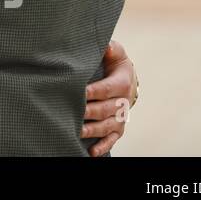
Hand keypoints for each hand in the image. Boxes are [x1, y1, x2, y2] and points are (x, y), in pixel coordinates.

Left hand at [82, 39, 137, 155]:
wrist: (127, 78)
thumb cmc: (115, 63)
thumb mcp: (115, 52)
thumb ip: (110, 49)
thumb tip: (106, 47)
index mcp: (122, 83)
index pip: (106, 89)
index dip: (92, 92)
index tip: (79, 92)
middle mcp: (123, 103)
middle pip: (105, 110)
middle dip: (89, 112)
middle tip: (73, 113)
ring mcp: (120, 117)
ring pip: (107, 126)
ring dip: (93, 130)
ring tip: (77, 132)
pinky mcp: (118, 128)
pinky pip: (112, 139)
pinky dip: (103, 146)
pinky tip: (91, 153)